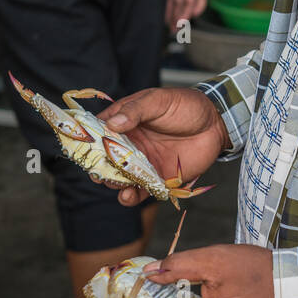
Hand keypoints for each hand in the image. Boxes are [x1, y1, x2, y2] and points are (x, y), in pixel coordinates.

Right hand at [97, 87, 230, 205]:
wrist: (215, 123)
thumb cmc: (186, 105)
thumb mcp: (158, 100)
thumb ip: (136, 111)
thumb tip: (112, 124)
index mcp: (125, 121)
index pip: (99, 131)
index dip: (88, 139)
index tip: (82, 148)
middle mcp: (130, 143)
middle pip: (105, 159)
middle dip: (98, 166)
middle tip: (98, 171)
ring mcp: (142, 162)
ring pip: (119, 177)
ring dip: (113, 183)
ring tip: (116, 183)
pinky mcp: (157, 178)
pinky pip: (139, 191)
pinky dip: (131, 196)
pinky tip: (129, 195)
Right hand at [166, 0, 206, 31]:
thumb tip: (145, 5)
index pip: (168, 3)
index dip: (166, 14)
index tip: (163, 25)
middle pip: (179, 6)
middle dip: (175, 18)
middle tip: (172, 29)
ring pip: (188, 4)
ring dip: (185, 15)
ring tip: (180, 24)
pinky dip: (198, 6)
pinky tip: (194, 14)